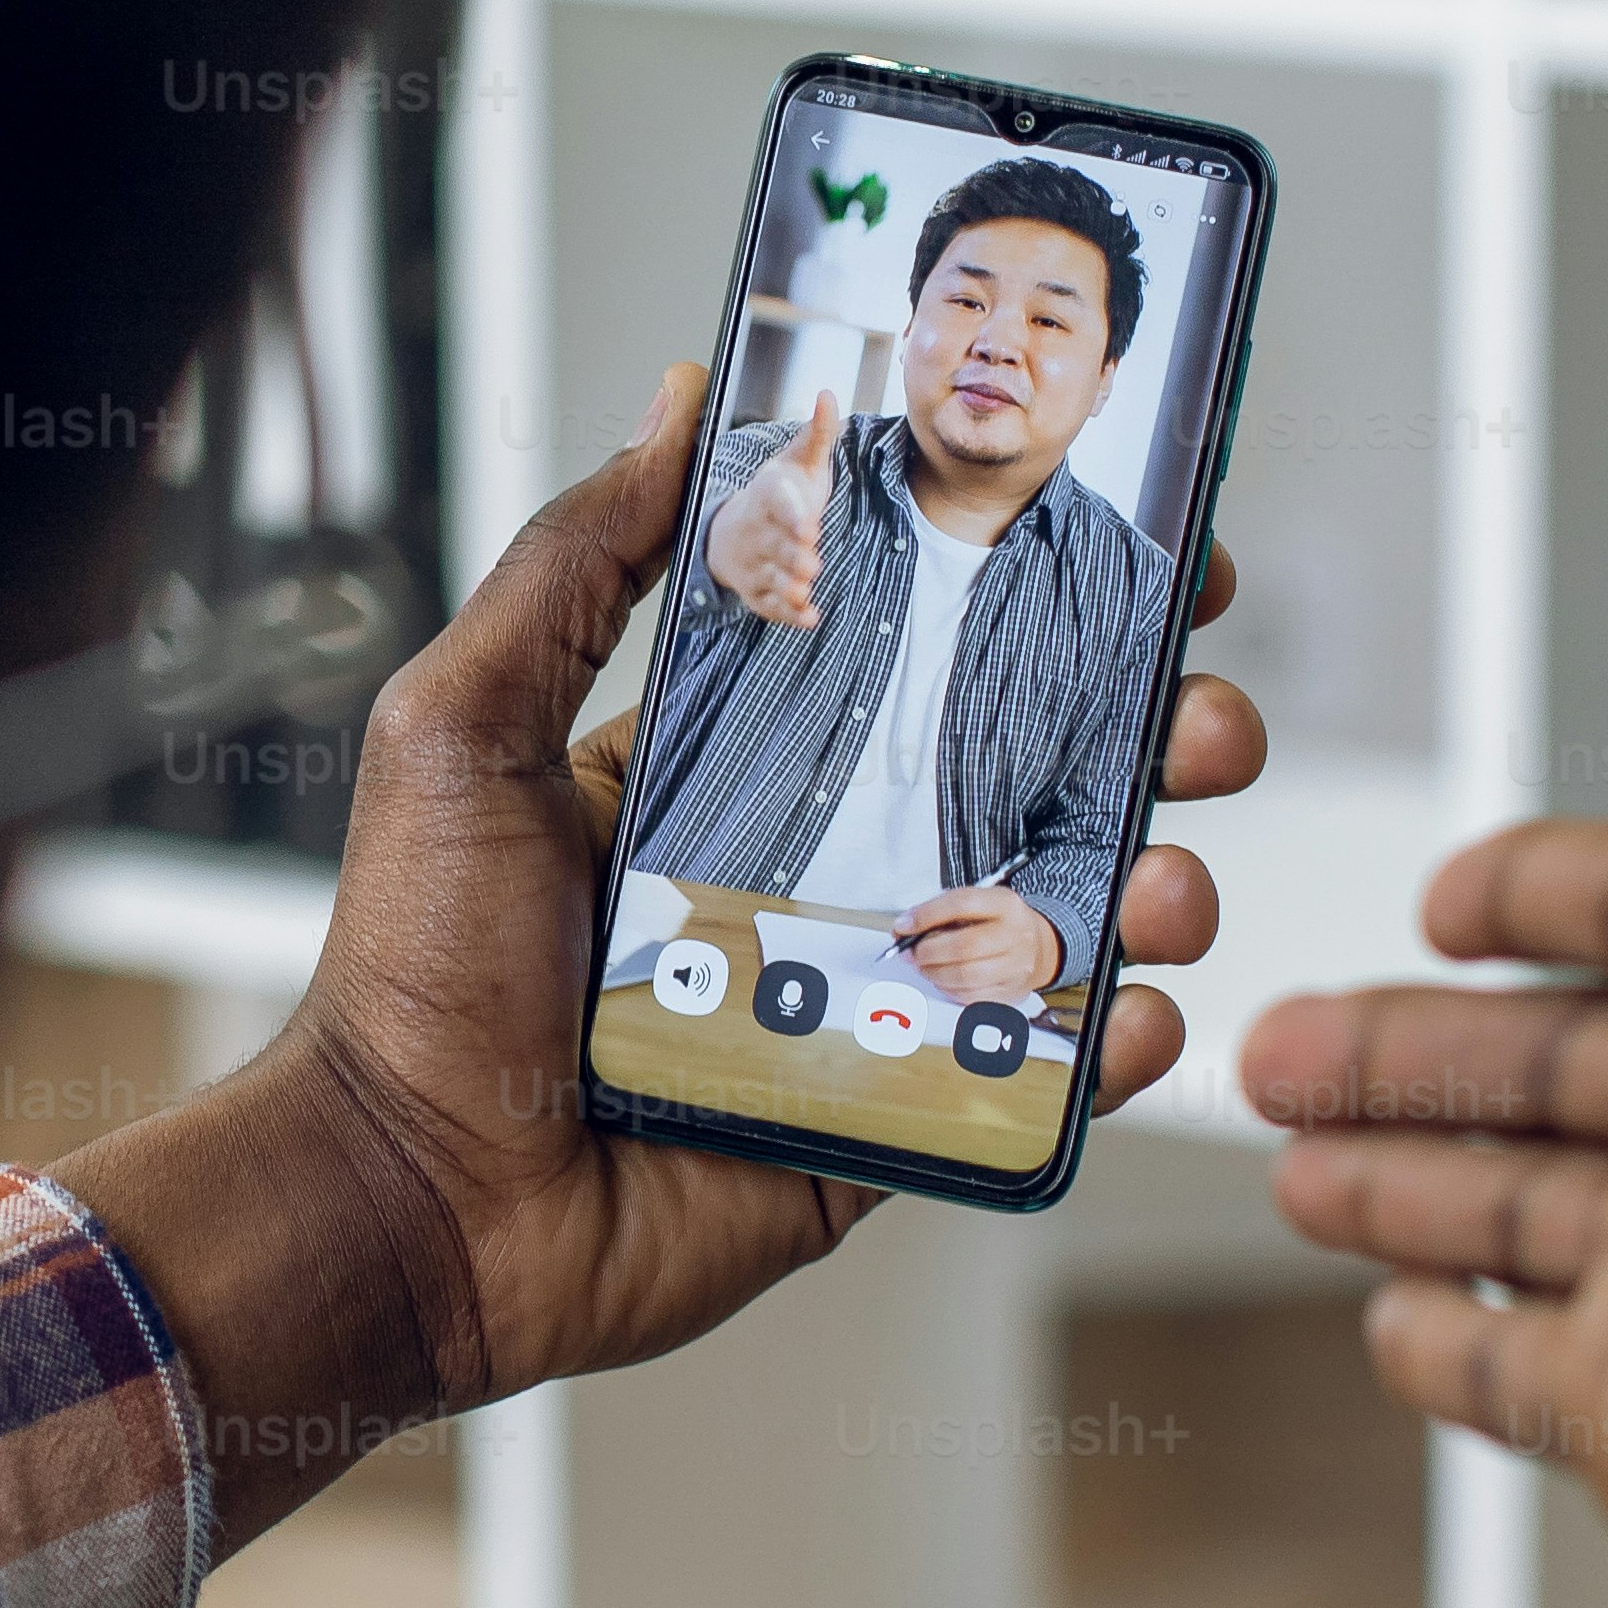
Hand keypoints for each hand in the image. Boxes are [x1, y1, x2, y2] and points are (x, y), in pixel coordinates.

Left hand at [71, 365, 1259, 1541]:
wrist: (406, 1203)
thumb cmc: (412, 970)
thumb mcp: (466, 724)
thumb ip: (576, 564)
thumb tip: (678, 404)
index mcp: (727, 769)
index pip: (915, 657)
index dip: (1033, 601)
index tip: (1144, 553)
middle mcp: (812, 874)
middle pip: (1024, 778)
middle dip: (1144, 735)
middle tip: (1201, 721)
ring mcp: (861, 1003)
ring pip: (1055, 924)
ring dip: (1147, 885)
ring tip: (1164, 881)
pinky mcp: (884, 1127)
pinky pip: (1027, 1082)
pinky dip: (1102, 1046)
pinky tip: (1128, 1012)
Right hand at [701, 386, 841, 625]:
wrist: (732, 531)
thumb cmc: (777, 494)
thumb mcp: (797, 461)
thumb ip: (817, 433)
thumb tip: (828, 395)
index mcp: (767, 496)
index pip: (774, 503)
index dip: (789, 515)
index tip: (807, 524)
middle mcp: (757, 531)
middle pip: (772, 545)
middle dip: (790, 556)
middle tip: (811, 563)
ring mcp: (755, 564)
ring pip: (769, 578)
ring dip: (787, 587)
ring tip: (804, 592)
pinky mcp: (758, 591)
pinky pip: (769, 607)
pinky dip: (787, 615)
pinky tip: (809, 619)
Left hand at [892, 884, 1057, 1001]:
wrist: (1038, 946)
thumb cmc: (1000, 923)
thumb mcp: (980, 903)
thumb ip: (943, 912)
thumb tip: (905, 929)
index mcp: (1005, 904)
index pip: (961, 904)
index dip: (926, 915)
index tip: (904, 925)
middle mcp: (1016, 935)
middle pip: (963, 946)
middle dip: (927, 952)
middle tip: (912, 953)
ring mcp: (1016, 967)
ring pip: (965, 976)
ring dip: (934, 973)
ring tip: (925, 966)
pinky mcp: (1011, 993)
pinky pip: (971, 997)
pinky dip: (948, 989)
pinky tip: (943, 979)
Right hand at [1229, 341, 1607, 1607]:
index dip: (1538, 887)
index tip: (1440, 887)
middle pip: (1553, 1061)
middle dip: (1412, 1043)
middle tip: (1272, 1042)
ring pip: (1523, 1212)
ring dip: (1402, 1179)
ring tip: (1283, 1161)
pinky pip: (1533, 1377)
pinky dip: (1452, 1351)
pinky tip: (1387, 1321)